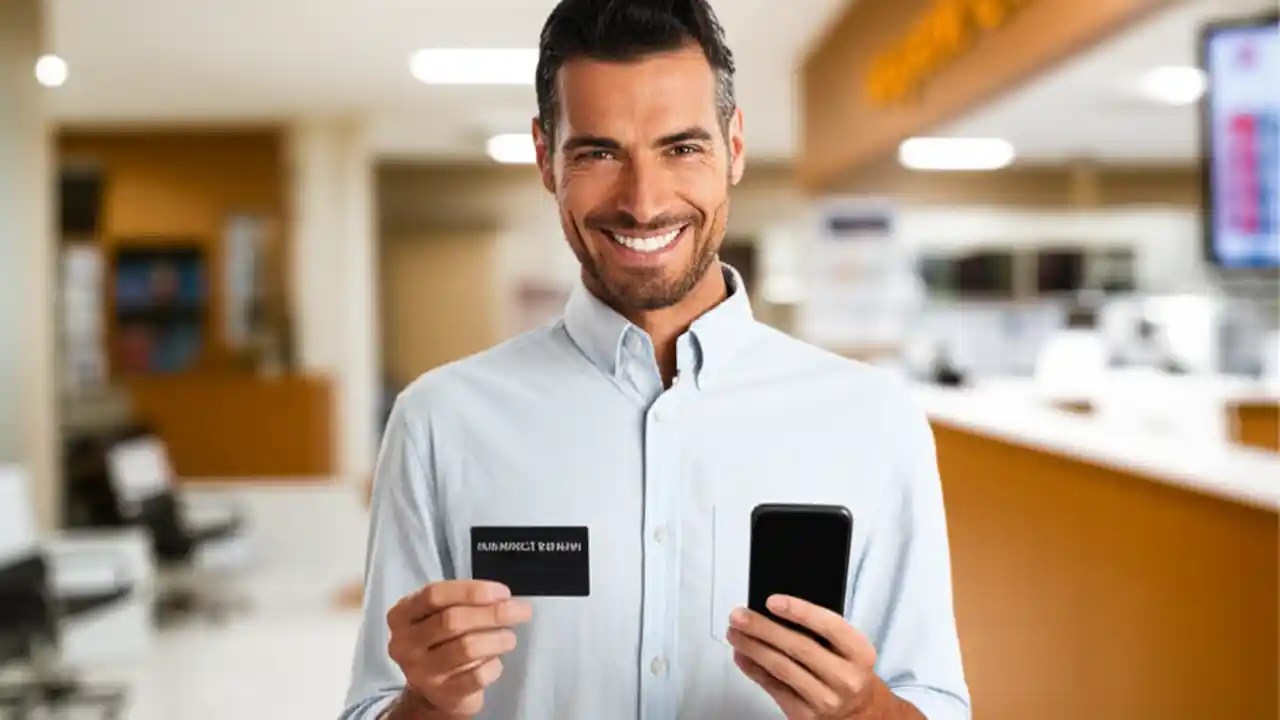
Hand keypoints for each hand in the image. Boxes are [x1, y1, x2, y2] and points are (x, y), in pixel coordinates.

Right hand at [386, 580, 532, 717]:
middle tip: (520, 611)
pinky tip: (496, 662)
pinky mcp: (442, 694)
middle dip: (493, 613)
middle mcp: (404, 644)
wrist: (433, 689)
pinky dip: (493, 666)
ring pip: (467, 648)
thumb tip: (504, 598)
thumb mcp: (441, 615)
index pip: (435, 595)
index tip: (503, 592)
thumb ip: (464, 601)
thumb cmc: (442, 641)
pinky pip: (476, 676)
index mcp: (401, 615)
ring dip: (497, 639)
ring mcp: (421, 672)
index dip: (472, 591)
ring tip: (510, 637)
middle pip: (452, 620)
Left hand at [727, 595, 912, 719]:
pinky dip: (753, 669)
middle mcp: (845, 678)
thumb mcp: (848, 647)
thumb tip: (776, 609)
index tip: (772, 601)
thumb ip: (822, 629)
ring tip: (734, 632)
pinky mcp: (804, 715)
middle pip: (799, 648)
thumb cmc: (848, 670)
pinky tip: (742, 655)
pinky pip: (772, 688)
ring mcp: (825, 700)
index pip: (830, 627)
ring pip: (781, 669)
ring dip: (752, 647)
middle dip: (763, 628)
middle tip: (740, 615)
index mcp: (860, 654)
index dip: (799, 611)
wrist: (859, 713)